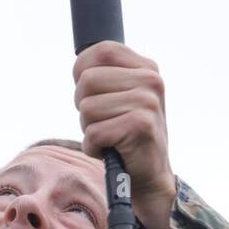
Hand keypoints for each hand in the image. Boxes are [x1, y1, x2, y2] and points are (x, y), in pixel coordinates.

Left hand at [73, 40, 176, 228]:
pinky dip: (94, 147)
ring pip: (87, 108)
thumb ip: (103, 76)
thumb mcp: (118, 98)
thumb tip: (77, 66)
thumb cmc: (125, 136)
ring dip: (89, 129)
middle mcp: (151, 80)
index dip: (82, 72)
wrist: (149, 177)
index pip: (100, 51)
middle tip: (103, 123)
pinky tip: (111, 150)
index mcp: (146, 68)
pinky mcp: (141, 126)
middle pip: (86, 80)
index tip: (92, 95)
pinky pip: (94, 132)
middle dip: (83, 107)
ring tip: (109, 137)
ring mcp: (148, 102)